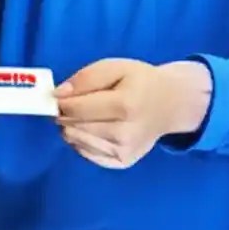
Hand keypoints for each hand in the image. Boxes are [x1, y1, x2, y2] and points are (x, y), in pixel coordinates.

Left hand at [54, 58, 211, 168]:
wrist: (170, 104)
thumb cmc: (140, 82)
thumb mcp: (115, 67)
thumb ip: (85, 78)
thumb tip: (58, 94)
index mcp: (125, 106)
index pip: (77, 109)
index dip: (61, 102)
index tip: (58, 96)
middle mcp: (125, 134)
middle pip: (75, 127)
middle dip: (65, 115)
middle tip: (70, 104)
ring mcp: (124, 151)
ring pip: (77, 141)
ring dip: (71, 127)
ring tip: (84, 114)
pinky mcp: (122, 162)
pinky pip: (86, 153)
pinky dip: (81, 140)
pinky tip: (92, 128)